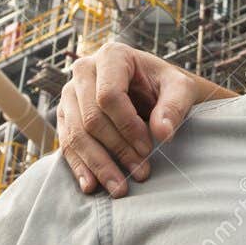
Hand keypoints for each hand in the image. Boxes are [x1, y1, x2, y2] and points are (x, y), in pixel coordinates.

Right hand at [56, 43, 207, 195]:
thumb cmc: (166, 85)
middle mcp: (83, 70)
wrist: (152, 90)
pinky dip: (80, 166)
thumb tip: (163, 133)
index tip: (148, 148)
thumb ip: (174, 106)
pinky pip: (67, 144)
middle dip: (117, 150)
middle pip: (92, 118)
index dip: (128, 126)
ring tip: (120, 188)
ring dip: (99, 165)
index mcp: (112, 55)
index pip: (109, 95)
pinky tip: (91, 185)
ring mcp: (70, 94)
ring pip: (77, 135)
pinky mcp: (65, 116)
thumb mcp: (180, 88)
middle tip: (140, 173)